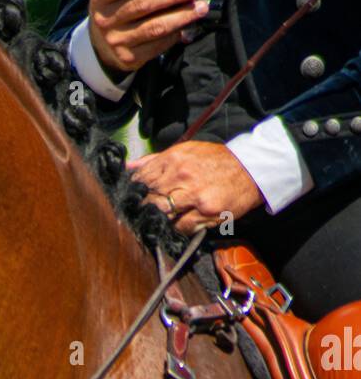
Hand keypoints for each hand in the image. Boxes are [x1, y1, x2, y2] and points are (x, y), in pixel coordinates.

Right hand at [88, 0, 209, 75]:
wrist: (102, 46)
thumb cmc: (116, 7)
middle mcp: (105, 19)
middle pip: (142, 4)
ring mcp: (117, 41)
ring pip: (154, 26)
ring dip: (181, 15)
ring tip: (200, 7)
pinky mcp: (129, 57)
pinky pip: (157, 45)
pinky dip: (175, 34)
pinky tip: (187, 25)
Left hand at [126, 142, 264, 234]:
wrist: (250, 169)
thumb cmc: (216, 161)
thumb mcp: (186, 151)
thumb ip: (155, 160)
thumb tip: (129, 168)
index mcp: (174, 159)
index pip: (141, 180)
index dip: (135, 192)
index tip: (134, 199)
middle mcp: (182, 176)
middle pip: (149, 199)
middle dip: (144, 208)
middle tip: (145, 213)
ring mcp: (194, 195)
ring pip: (162, 214)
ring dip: (159, 220)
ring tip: (161, 220)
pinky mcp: (206, 211)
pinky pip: (181, 226)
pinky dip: (177, 228)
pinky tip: (179, 223)